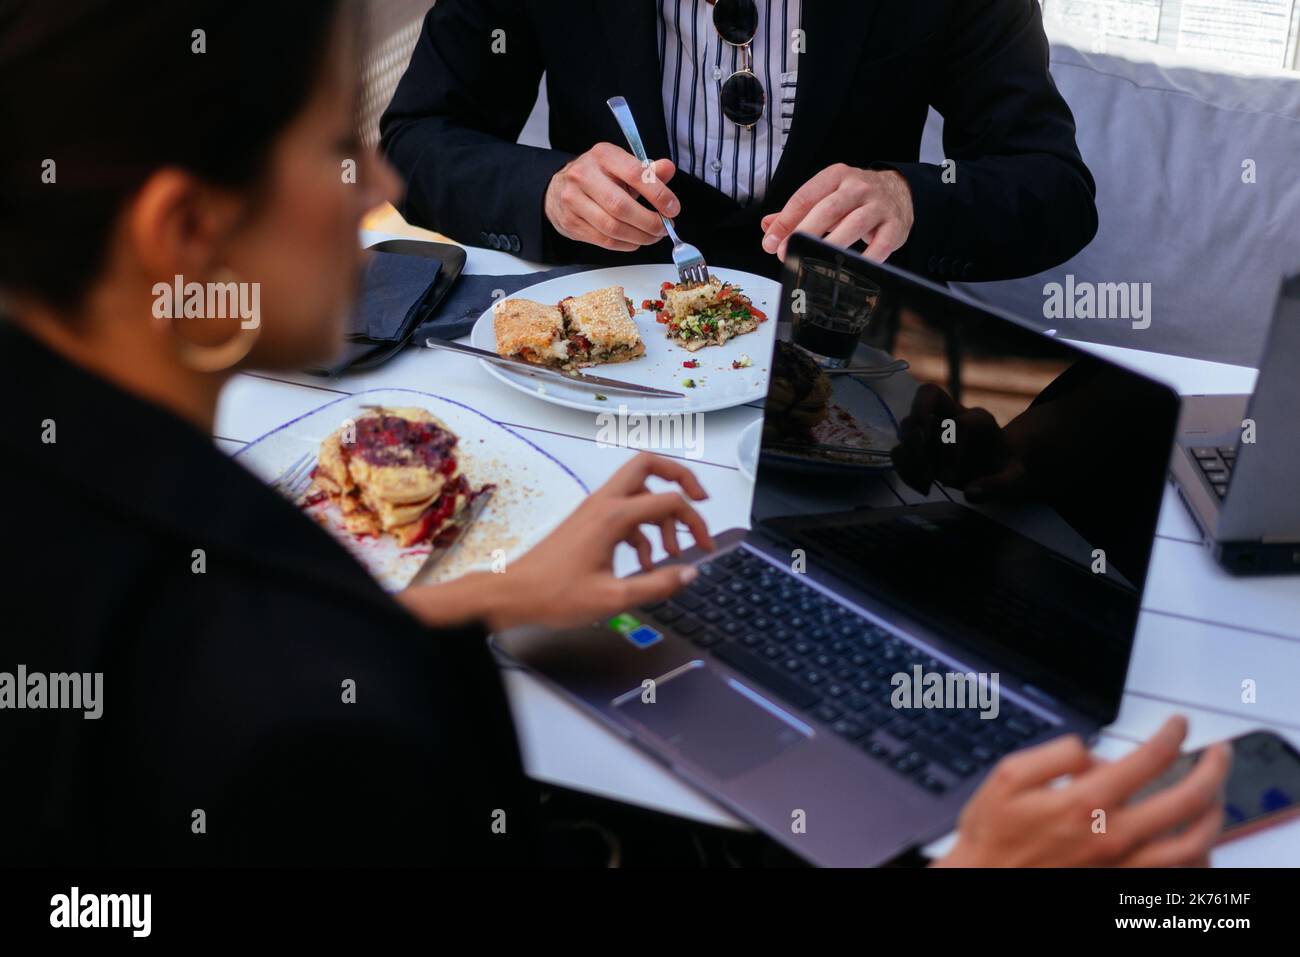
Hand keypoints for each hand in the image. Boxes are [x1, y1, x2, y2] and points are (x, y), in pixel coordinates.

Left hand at [400, 452, 714, 631]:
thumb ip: (657, 585)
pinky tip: (644, 563)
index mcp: (613, 516)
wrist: (514, 594)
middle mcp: (604, 503)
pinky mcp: (588, 521)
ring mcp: (594, 510)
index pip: (670, 501)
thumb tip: (689, 573)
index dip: (696, 521)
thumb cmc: (553, 594)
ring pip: (639, 492)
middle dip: (680, 478)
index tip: (705, 545)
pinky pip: (625, 513)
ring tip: (669, 554)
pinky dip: (642, 531)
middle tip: (699, 500)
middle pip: (649, 465)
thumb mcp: (614, 598)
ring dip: (661, 517)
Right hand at [545, 143, 679, 251]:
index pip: (634, 174)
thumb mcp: (622, 167)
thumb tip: (668, 168)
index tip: (672, 208)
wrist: (560, 189)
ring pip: (612, 227)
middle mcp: (584, 175)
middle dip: (649, 222)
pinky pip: (604, 241)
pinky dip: (626, 244)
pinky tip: (635, 240)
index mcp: (603, 155)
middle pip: (621, 206)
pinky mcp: (571, 222)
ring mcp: (573, 200)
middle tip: (664, 228)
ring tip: (653, 236)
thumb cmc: (599, 177)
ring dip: (639, 237)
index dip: (658, 194)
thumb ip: (647, 171)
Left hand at [761, 165, 912, 261]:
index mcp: (835, 176)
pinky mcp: (895, 225)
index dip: (786, 221)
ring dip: (832, 245)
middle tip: (787, 253)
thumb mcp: (826, 196)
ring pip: (854, 224)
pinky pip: (880, 245)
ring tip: (814, 262)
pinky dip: (865, 259)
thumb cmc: (856, 198)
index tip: (771, 243)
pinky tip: (850, 270)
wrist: (900, 190)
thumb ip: (797, 212)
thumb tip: (768, 226)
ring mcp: (879, 205)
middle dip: (805, 233)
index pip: (805, 197)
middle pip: (828, 209)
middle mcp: (858, 187)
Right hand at [892, 383, 1025, 500]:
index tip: (955, 478)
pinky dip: (904, 468)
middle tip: (926, 466)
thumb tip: (970, 493)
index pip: (961, 421)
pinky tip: (921, 486)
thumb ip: (999, 484)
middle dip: (919, 429)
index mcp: (979, 417)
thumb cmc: (1007, 467)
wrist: (997, 467)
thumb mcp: (1015, 478)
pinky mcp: (920, 445)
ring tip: (925, 482)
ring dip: (910, 454)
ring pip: (907, 423)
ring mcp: (933, 426)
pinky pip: (900, 448)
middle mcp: (953, 413)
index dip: (954, 449)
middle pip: (926, 395)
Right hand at [935, 717, 1230, 867]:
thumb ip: (1054, 753)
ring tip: (1216, 793)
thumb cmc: (993, 834)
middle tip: (1219, 752)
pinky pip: (1179, 875)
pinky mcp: (1124, 885)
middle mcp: (1113, 835)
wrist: (984, 881)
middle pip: (1188, 799)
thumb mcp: (1007, 776)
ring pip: (1196, 843)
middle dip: (1213, 767)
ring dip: (1215, 813)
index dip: (1172, 734)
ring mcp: (1124, 866)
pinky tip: (1199, 841)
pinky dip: (1200, 857)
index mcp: (1085, 802)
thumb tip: (1090, 749)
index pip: (1150, 758)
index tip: (1177, 724)